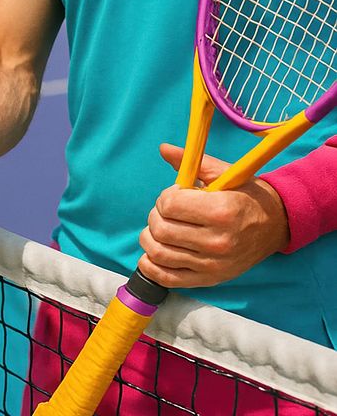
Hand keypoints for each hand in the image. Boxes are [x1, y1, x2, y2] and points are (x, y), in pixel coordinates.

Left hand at [137, 143, 289, 287]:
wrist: (276, 224)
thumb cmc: (247, 195)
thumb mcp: (224, 173)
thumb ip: (191, 162)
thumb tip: (163, 148)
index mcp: (220, 211)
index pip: (169, 205)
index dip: (165, 197)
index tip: (174, 194)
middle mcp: (217, 241)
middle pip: (161, 229)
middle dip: (155, 215)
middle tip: (166, 210)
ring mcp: (213, 264)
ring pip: (160, 254)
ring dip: (149, 238)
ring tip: (159, 228)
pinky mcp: (210, 279)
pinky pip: (169, 279)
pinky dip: (151, 267)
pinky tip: (151, 254)